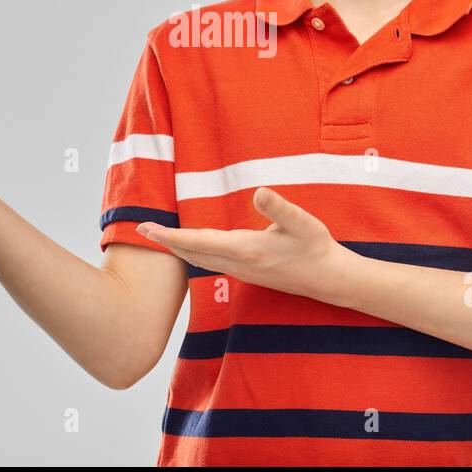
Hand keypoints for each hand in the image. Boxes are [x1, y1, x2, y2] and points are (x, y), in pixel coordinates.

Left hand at [136, 187, 353, 300]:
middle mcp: (238, 264)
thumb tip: (259, 191)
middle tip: (142, 230)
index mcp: (246, 250)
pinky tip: (193, 247)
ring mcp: (242, 272)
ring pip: (201, 260)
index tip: (146, 229)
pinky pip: (212, 263)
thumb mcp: (302, 223)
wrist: (329, 279)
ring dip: (179, 249)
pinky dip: (195, 253)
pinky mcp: (248, 273)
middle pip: (192, 253)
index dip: (169, 236)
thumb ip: (279, 207)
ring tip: (161, 237)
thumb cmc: (316, 247)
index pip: (197, 242)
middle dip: (166, 242)